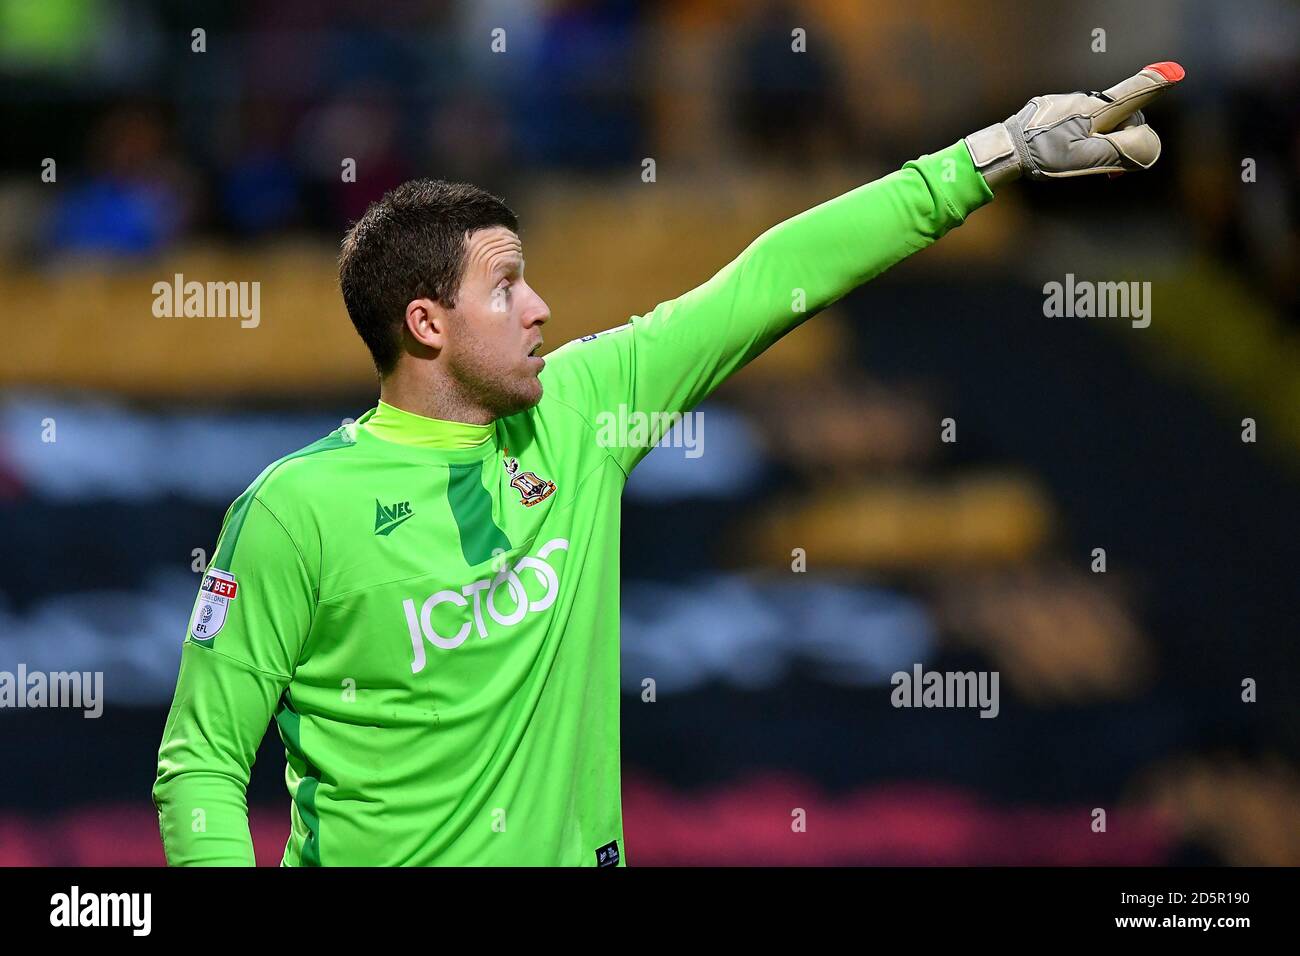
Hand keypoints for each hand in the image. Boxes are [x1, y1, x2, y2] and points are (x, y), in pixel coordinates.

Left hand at [965, 61, 1184, 189]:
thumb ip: (1123, 151)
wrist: (1004, 149)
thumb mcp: (1088, 158)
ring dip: (1095, 140)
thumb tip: (1149, 145)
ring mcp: (1063, 102)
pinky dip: (1075, 136)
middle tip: (1108, 169)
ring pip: (1093, 121)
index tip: (1175, 73)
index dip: (1157, 84)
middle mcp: (1083, 100)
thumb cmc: (1044, 155)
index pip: (1134, 94)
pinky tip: (1059, 152)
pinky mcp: (1047, 109)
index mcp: (1096, 110)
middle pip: (1117, 115)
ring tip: (1077, 162)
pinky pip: (1072, 121)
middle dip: (1119, 137)